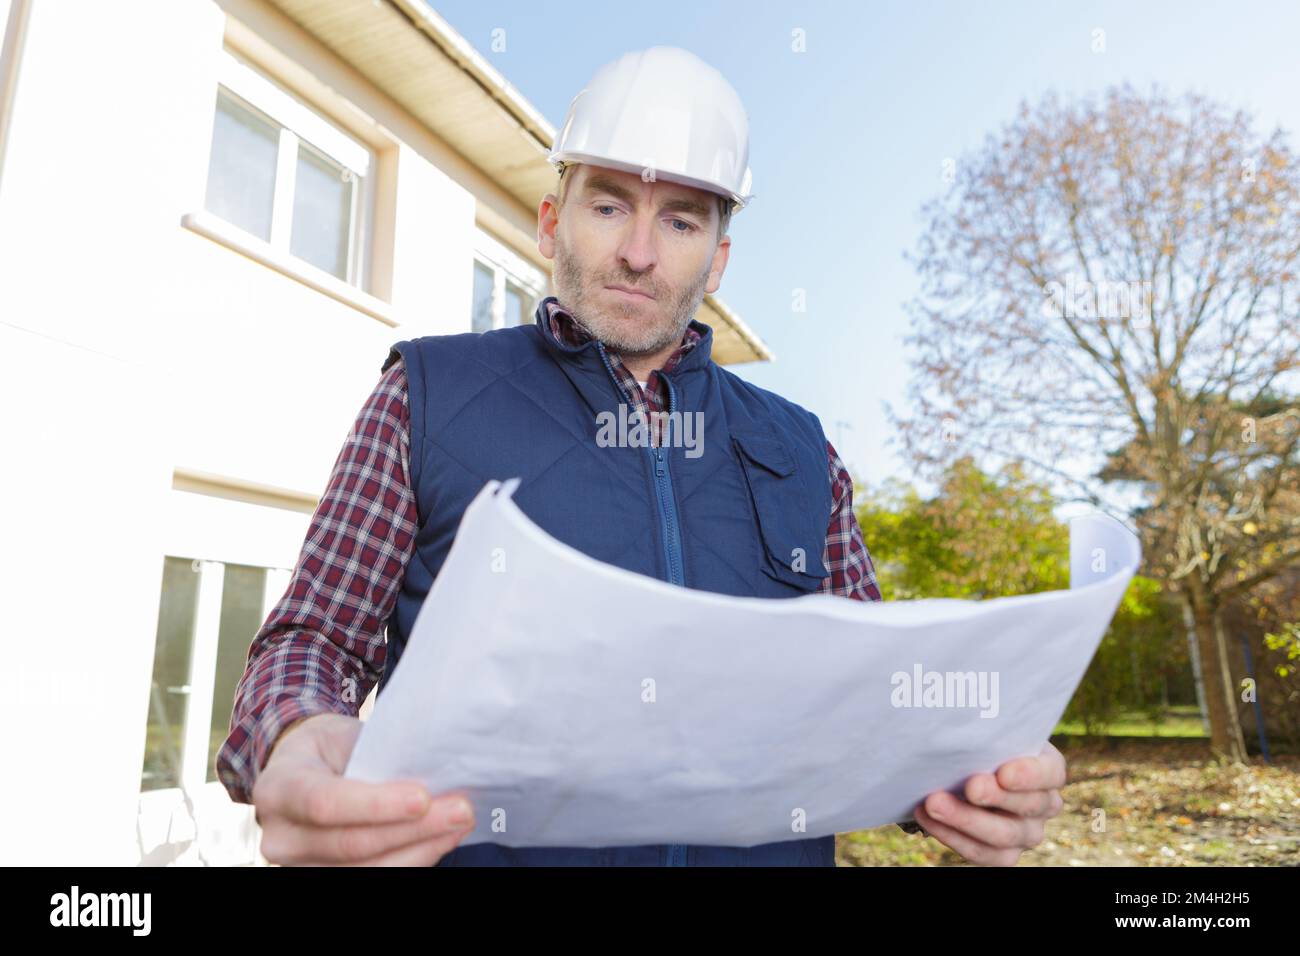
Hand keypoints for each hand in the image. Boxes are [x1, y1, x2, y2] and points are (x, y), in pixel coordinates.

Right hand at [251, 712, 475, 865]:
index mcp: (278, 787)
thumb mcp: (343, 735)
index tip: (423, 798)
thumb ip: (376, 755)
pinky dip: (414, 859)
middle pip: (350, 844)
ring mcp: (299, 866)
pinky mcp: (325, 876)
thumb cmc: (329, 747)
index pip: (323, 803)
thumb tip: (432, 769)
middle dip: (412, 830)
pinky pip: (375, 876)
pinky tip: (441, 840)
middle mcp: (280, 836)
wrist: (303, 769)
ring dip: (421, 849)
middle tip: (461, 810)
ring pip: (366, 870)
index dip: (375, 805)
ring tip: (459, 824)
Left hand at [911, 740, 1065, 865]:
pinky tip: (927, 817)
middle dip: (995, 796)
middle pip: (1027, 806)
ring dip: (965, 819)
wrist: (961, 767)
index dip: (1030, 774)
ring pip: (1003, 835)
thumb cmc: (978, 741)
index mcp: (1048, 769)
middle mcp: (1044, 804)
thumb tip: (962, 712)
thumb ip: (984, 727)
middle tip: (969, 786)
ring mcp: (1026, 833)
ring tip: (933, 803)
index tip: (1003, 772)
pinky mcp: (1003, 854)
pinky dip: (951, 835)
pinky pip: (981, 853)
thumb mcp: (987, 729)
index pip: (1050, 772)